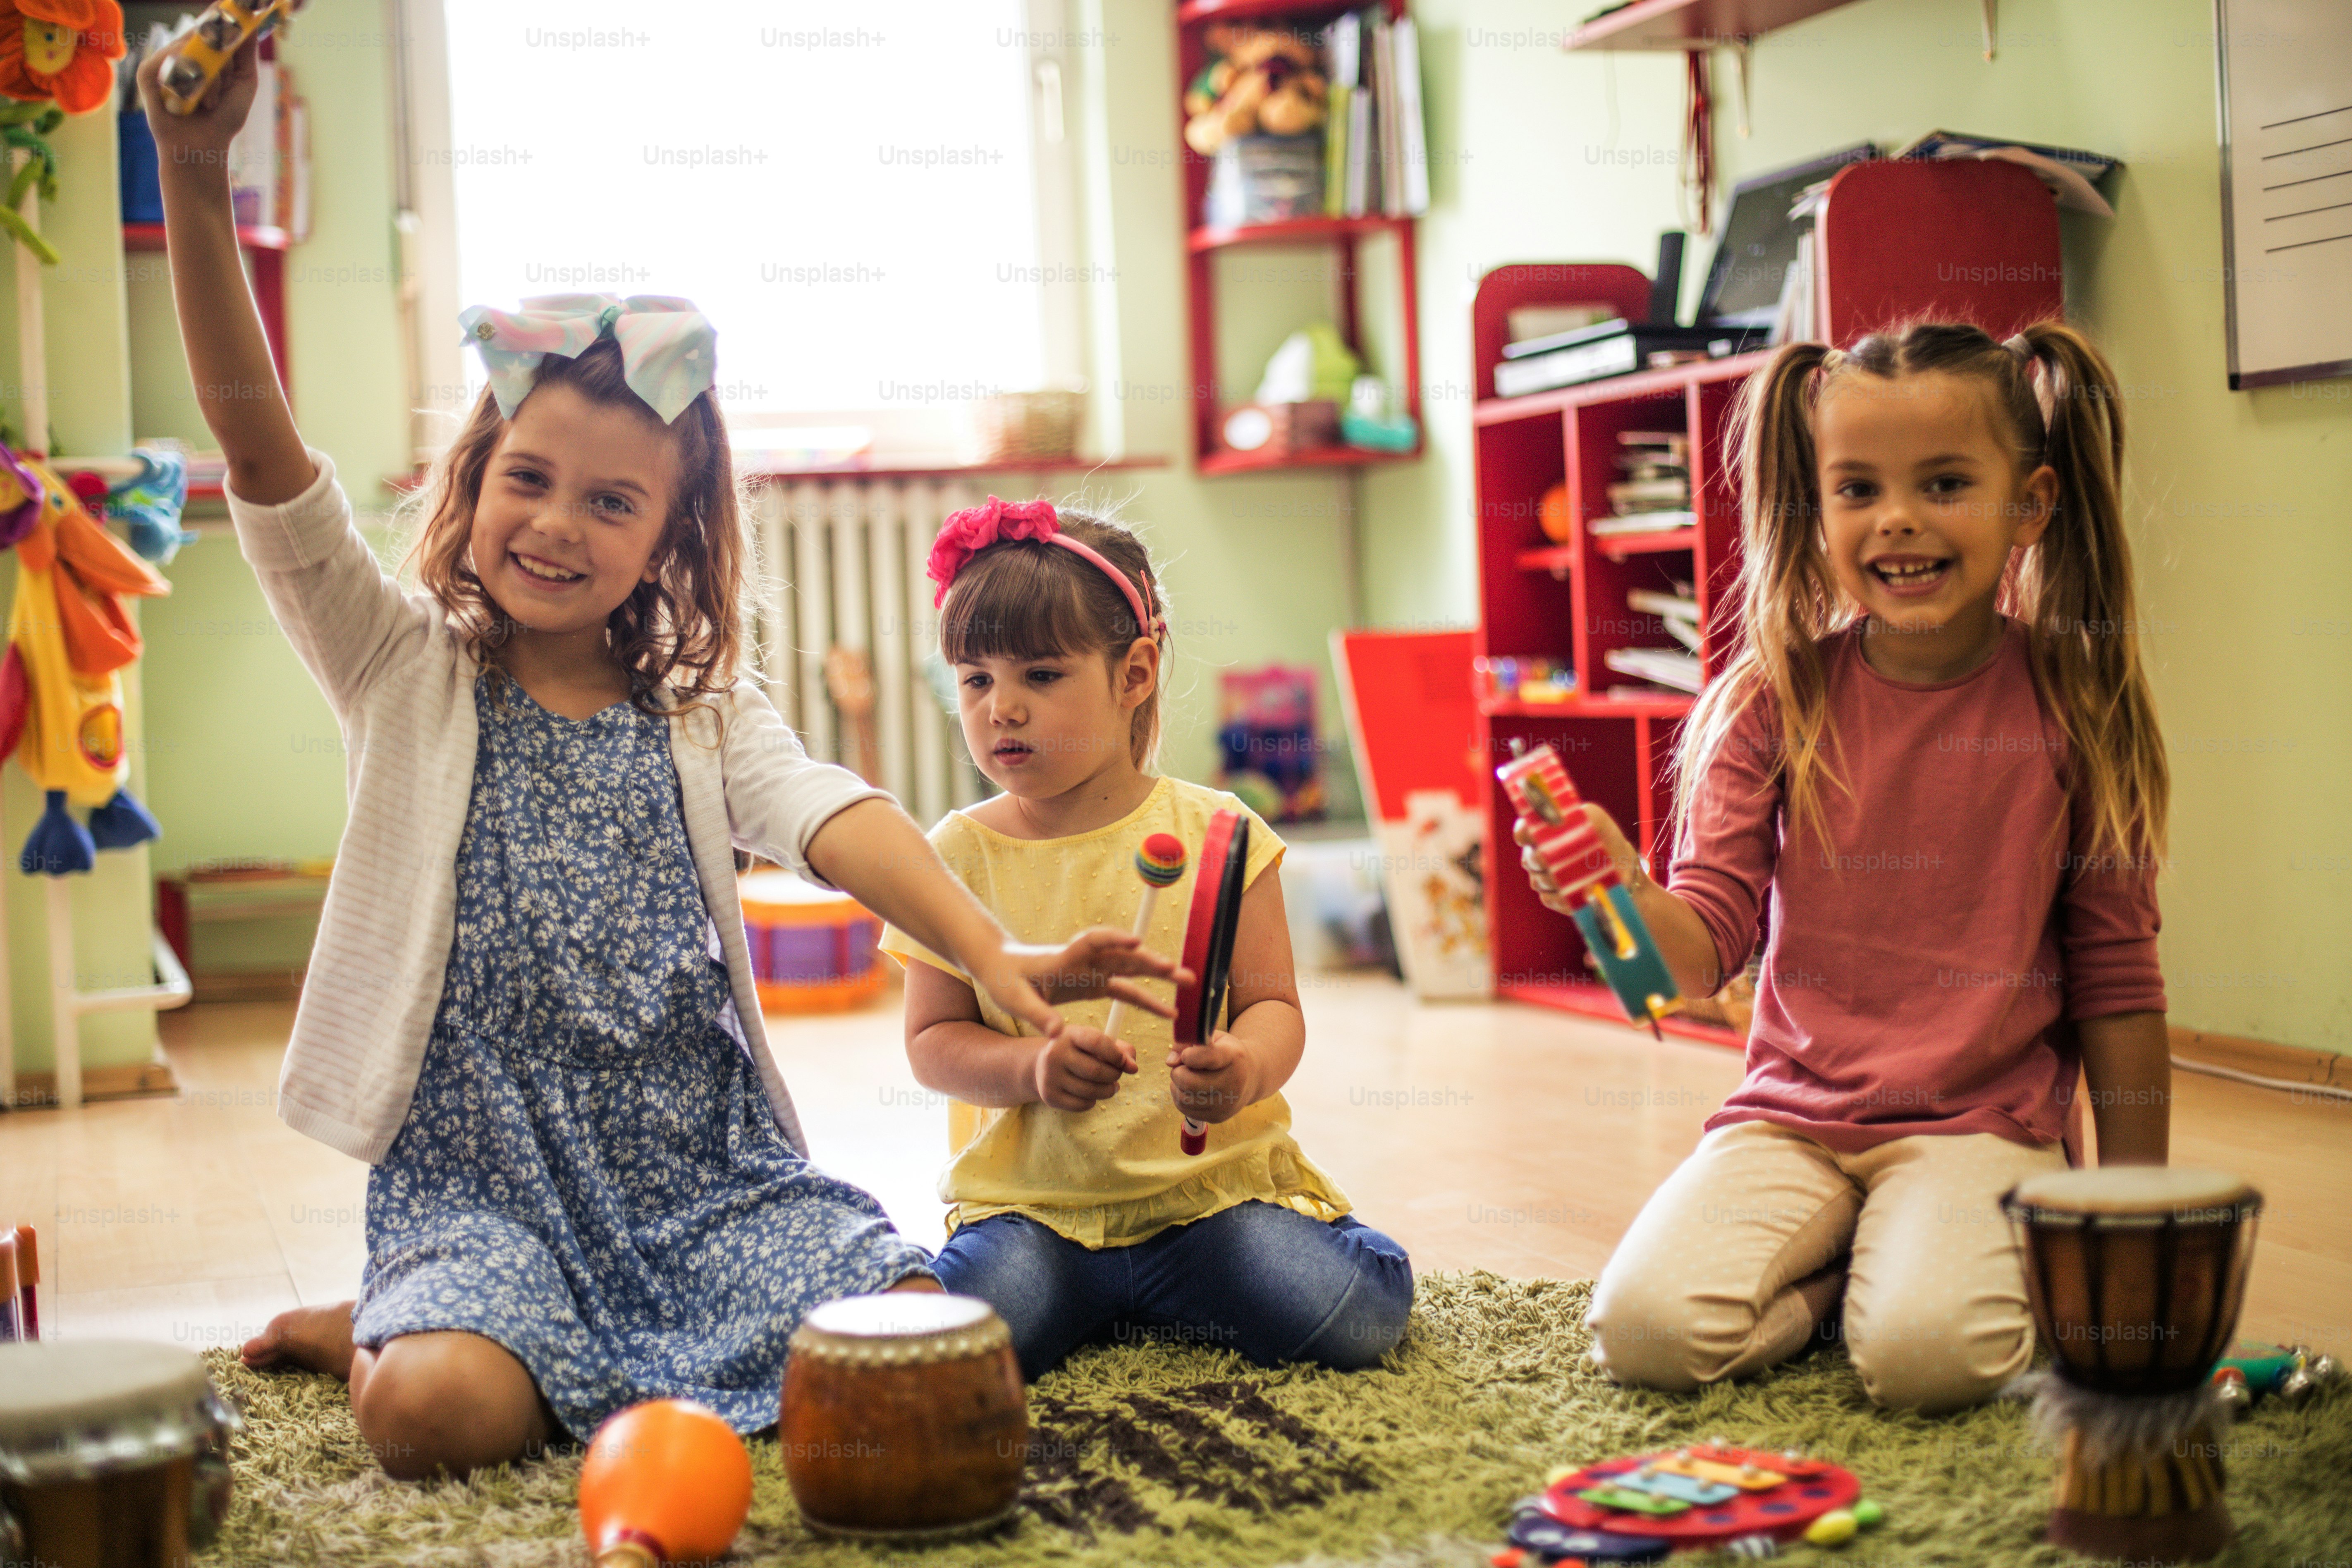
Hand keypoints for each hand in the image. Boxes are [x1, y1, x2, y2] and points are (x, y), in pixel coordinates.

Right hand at [137, 31, 260, 169]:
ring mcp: (161, 62)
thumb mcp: (245, 82)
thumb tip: (251, 24)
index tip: (232, 10)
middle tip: (227, 83)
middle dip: (223, 61)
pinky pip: (170, 60)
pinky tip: (192, 103)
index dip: (219, 19)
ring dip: (210, 80)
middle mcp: (178, 53)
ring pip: (190, 48)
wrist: (203, 148)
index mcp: (199, 53)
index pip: (208, 25)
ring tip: (209, 104)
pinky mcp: (146, 74)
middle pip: (202, 34)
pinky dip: (189, 82)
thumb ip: (246, 53)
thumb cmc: (223, 118)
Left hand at [970, 929, 1189, 1036]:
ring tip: (1188, 984)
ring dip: (1158, 977)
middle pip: (1123, 956)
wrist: (1002, 968)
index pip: (1092, 942)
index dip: (1114, 939)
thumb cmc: (1005, 980)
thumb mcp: (1016, 1001)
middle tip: (1180, 973)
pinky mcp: (1095, 983)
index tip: (1136, 942)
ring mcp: (1093, 970)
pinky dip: (1147, 998)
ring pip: (1132, 971)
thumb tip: (1057, 1034)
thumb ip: (1038, 1016)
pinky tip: (1169, 1012)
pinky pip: (1127, 990)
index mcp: (1066, 957)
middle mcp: (1085, 960)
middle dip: (1152, 963)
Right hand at [1032, 1024, 1135, 1111]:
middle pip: (1096, 1070)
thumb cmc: (1077, 1052)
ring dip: (1108, 1091)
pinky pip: (1082, 1104)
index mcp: (1069, 1034)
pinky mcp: (1049, 1096)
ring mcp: (1049, 1076)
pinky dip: (1093, 1101)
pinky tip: (1091, 1094)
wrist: (1042, 1066)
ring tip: (1110, 1086)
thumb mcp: (1094, 1043)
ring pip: (1091, 1091)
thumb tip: (1133, 1067)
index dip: (1116, 1054)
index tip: (1126, 1063)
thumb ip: (1119, 1049)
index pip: (1097, 1042)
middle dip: (1114, 1075)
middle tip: (1117, 1075)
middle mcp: (1055, 1053)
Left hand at [1167, 1030, 1252, 1124]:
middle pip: (1189, 1082)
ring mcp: (1226, 1104)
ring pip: (1183, 1098)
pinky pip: (1185, 1109)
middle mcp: (1233, 1083)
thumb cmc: (1226, 1053)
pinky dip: (1180, 1096)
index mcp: (1234, 1057)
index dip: (1189, 1055)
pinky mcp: (1217, 1117)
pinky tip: (1190, 1089)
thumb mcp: (1213, 1039)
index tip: (1186, 1054)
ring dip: (1177, 1085)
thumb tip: (1170, 1062)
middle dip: (1177, 1072)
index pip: (1208, 1057)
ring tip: (1186, 1076)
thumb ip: (1187, 1042)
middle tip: (1182, 1066)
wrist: (1250, 1077)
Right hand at [1514, 803, 1640, 915]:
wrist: (1621, 867)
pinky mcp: (1553, 898)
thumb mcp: (1597, 819)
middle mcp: (1540, 855)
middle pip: (1529, 859)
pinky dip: (1561, 896)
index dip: (1523, 833)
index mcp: (1545, 834)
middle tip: (1551, 859)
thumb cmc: (1605, 839)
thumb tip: (1565, 818)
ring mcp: (1545, 877)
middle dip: (1539, 860)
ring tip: (1573, 877)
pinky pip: (1548, 898)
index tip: (1528, 836)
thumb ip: (1583, 813)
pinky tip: (1577, 892)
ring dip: (1553, 880)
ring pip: (1537, 880)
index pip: (1523, 831)